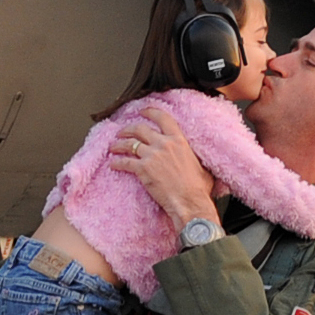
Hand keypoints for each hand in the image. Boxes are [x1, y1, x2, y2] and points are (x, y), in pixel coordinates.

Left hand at [108, 107, 218, 230]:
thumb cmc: (198, 189)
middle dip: (128, 129)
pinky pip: (125, 162)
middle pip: (140, 129)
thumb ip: (193, 158)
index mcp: (179, 140)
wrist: (190, 202)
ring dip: (119, 144)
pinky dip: (117, 163)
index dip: (150, 112)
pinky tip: (113, 164)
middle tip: (123, 131)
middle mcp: (164, 144)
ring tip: (114, 147)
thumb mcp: (201, 165)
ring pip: (130, 144)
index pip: (162, 118)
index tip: (143, 111)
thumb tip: (196, 160)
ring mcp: (152, 156)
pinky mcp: (142, 169)